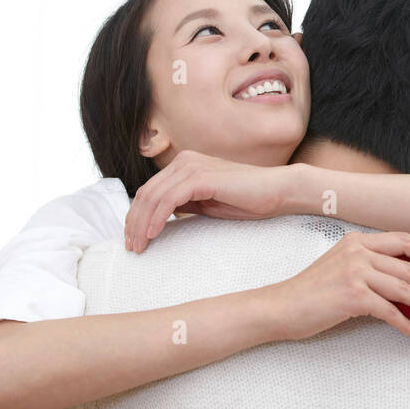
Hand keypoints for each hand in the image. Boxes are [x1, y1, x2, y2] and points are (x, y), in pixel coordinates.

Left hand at [125, 150, 289, 252]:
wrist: (277, 191)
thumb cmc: (248, 199)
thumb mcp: (207, 204)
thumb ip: (184, 204)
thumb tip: (158, 218)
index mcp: (185, 165)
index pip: (150, 190)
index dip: (137, 215)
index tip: (134, 239)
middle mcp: (185, 161)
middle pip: (146, 193)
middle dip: (134, 222)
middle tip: (132, 247)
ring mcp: (192, 166)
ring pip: (153, 197)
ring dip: (142, 224)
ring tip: (140, 246)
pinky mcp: (201, 177)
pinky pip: (169, 199)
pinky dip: (158, 218)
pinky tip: (154, 234)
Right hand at [266, 232, 409, 340]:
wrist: (280, 307)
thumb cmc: (310, 292)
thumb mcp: (340, 267)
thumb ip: (369, 267)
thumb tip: (404, 285)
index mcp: (357, 241)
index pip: (402, 240)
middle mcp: (358, 252)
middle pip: (409, 267)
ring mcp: (355, 273)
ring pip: (404, 288)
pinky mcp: (352, 296)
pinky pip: (388, 310)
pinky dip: (403, 322)